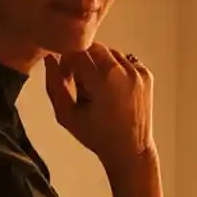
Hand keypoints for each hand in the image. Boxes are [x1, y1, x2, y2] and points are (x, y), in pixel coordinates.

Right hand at [45, 42, 154, 172]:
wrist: (130, 149)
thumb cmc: (96, 136)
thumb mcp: (66, 115)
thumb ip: (54, 84)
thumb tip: (50, 57)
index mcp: (104, 79)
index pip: (77, 51)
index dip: (67, 61)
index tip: (66, 76)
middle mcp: (124, 70)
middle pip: (94, 47)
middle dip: (83, 58)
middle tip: (81, 82)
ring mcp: (138, 71)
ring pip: (110, 52)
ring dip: (99, 63)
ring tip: (97, 87)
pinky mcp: (147, 75)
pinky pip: (125, 60)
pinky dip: (116, 68)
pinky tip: (112, 88)